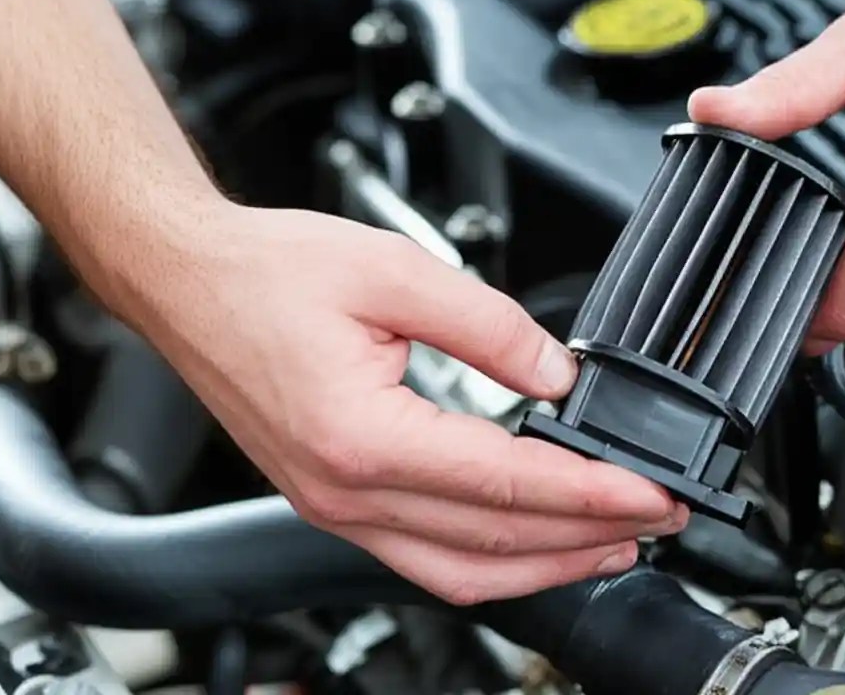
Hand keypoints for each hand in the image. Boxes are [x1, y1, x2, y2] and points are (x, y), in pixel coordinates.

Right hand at [134, 203, 686, 604]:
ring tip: (614, 544)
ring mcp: (336, 508)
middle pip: (495, 543)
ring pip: (463, 572)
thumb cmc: (266, 274)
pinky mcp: (334, 503)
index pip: (507, 484)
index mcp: (363, 438)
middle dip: (589, 535)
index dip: (592, 492)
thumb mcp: (395, 273)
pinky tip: (533, 542)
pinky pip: (427, 560)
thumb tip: (558, 376)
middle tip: (658, 519)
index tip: (650, 491)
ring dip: (548, 565)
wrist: (186, 281)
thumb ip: (490, 327)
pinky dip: (494, 561)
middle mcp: (346, 493)